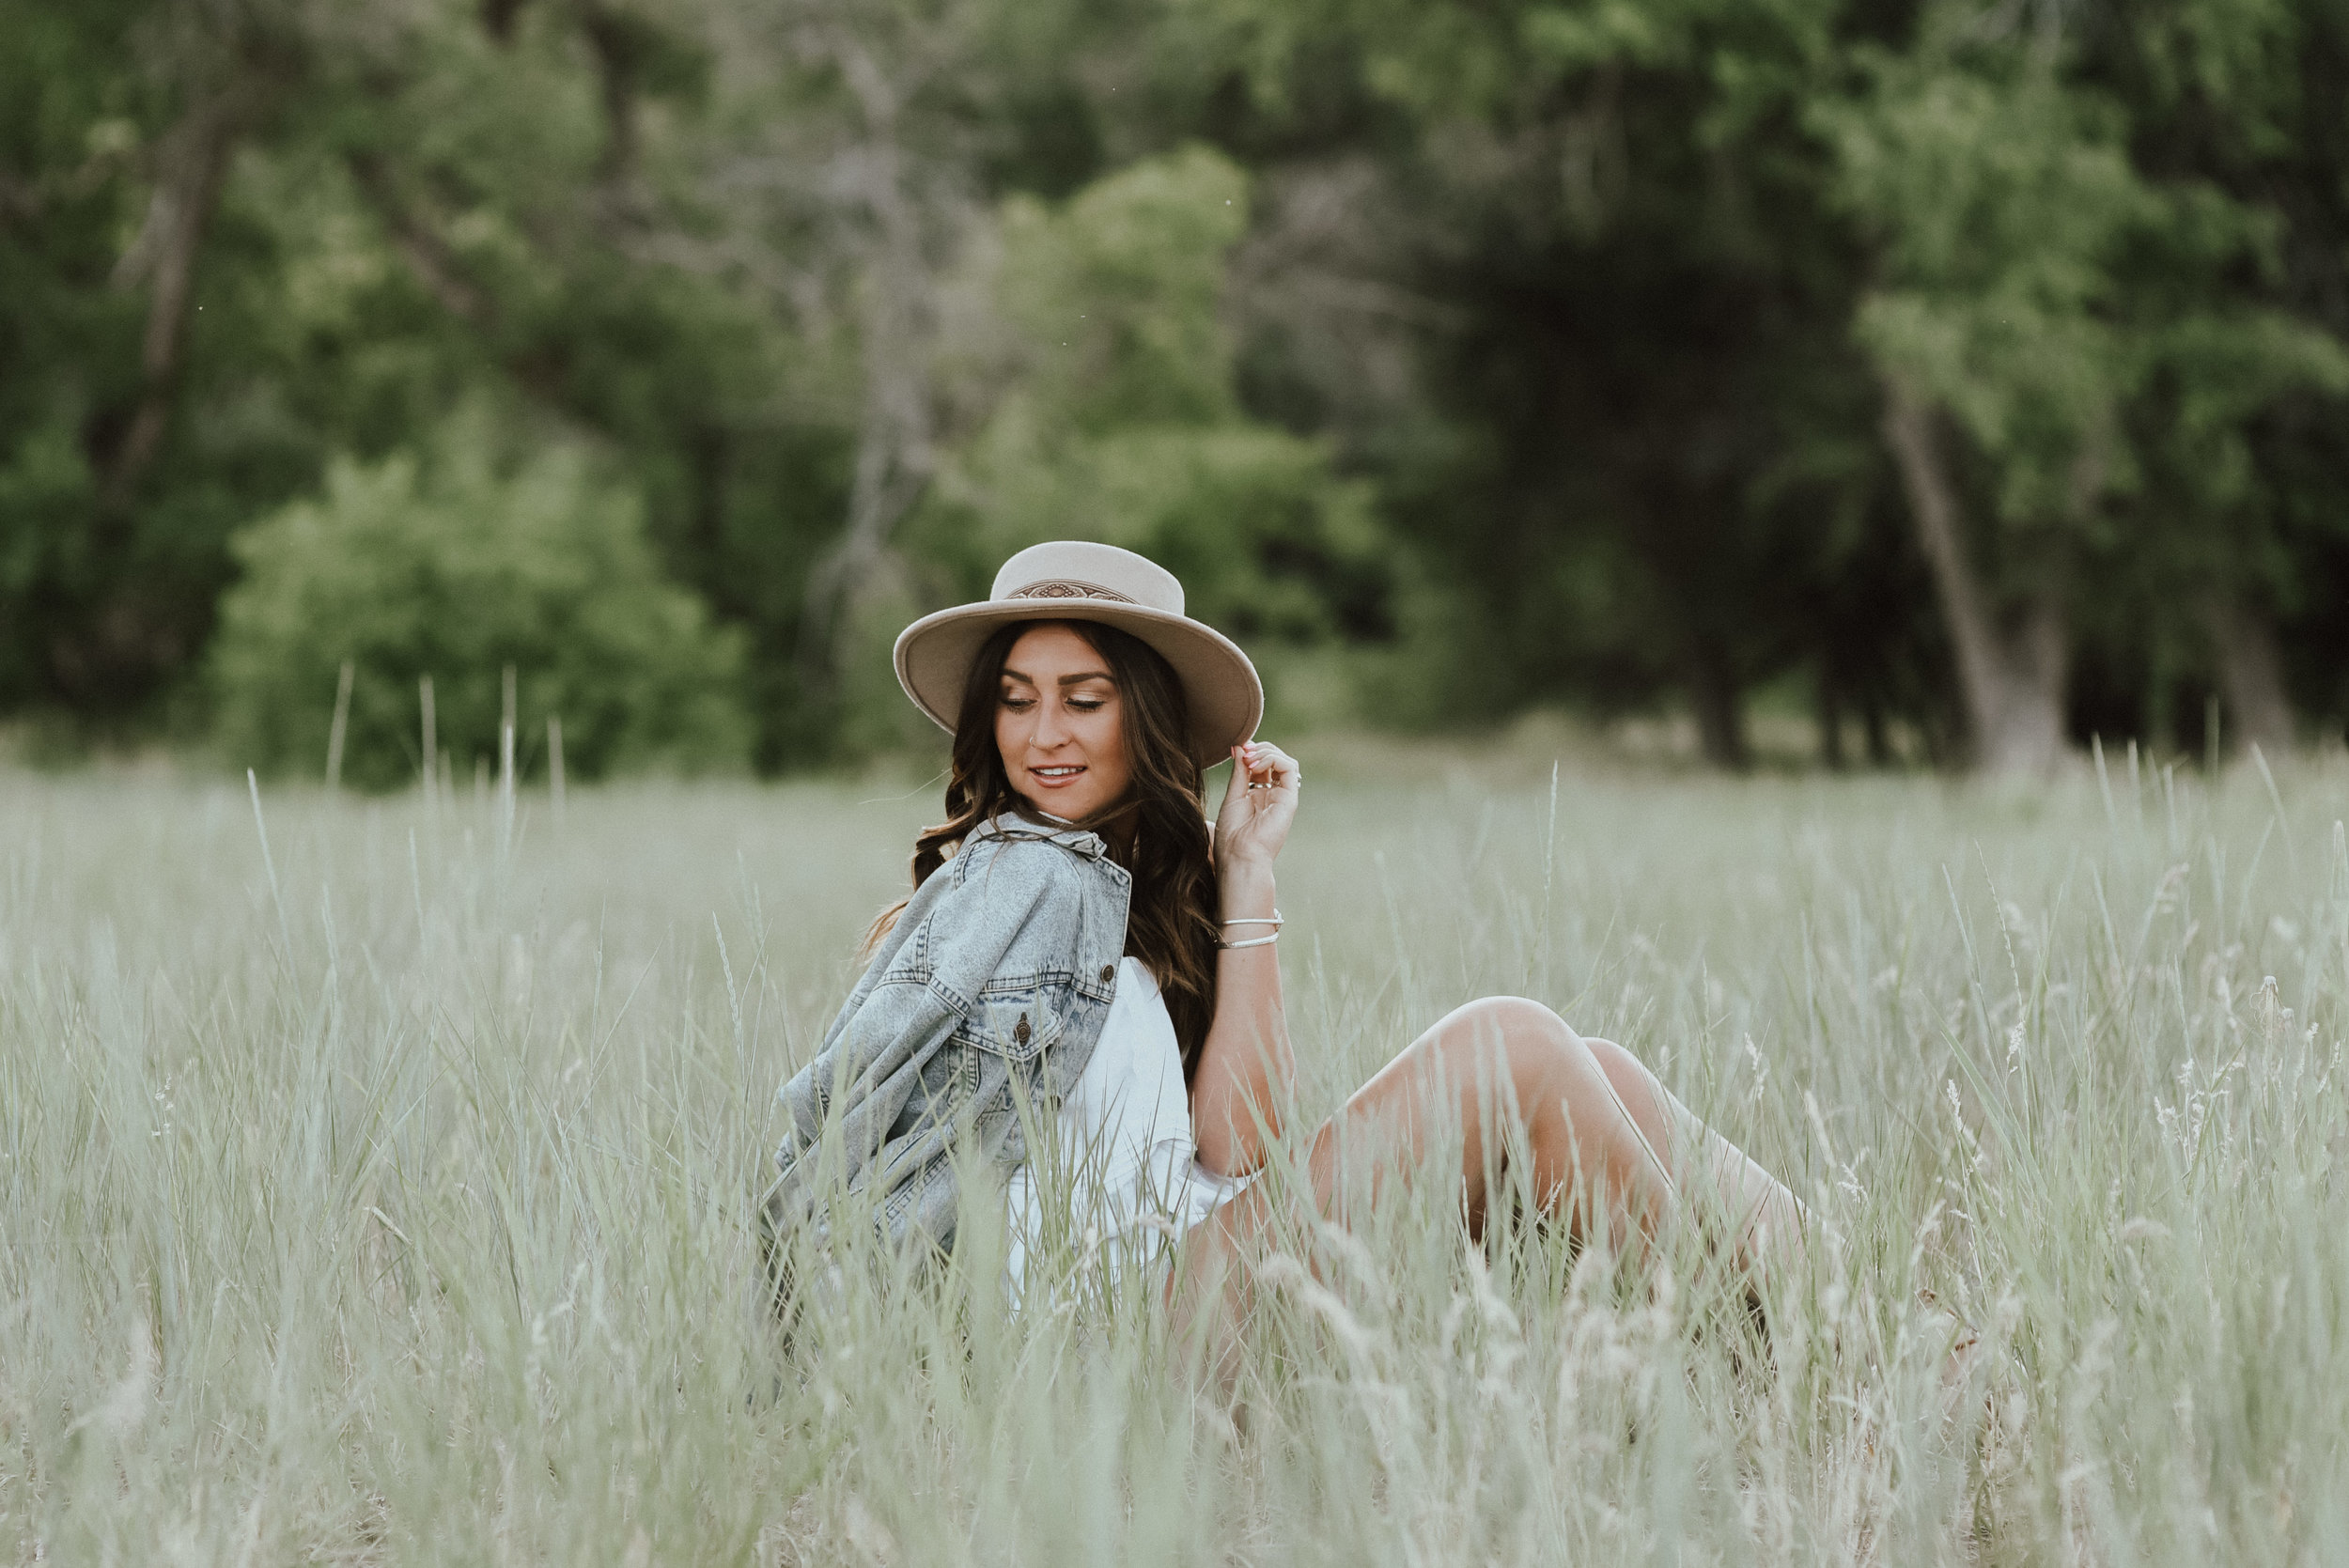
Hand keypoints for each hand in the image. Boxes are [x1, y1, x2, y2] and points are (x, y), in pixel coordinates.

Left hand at [1213, 739, 1300, 877]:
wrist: (1240, 855)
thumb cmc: (1232, 834)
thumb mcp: (1233, 795)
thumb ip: (1239, 772)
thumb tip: (1239, 746)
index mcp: (1258, 795)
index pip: (1262, 764)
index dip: (1252, 752)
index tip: (1238, 747)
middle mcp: (1273, 795)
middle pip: (1275, 760)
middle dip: (1259, 749)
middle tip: (1244, 751)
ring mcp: (1283, 796)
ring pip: (1285, 761)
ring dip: (1266, 752)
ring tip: (1249, 760)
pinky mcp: (1290, 799)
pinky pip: (1290, 768)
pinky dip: (1273, 759)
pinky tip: (1256, 767)